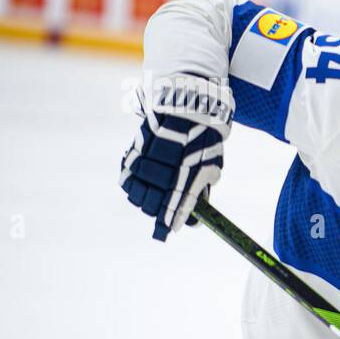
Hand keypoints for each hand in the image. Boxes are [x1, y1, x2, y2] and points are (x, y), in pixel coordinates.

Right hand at [119, 73, 233, 240]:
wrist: (187, 109)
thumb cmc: (204, 140)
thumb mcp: (212, 166)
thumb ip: (203, 189)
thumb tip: (196, 211)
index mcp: (188, 176)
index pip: (176, 207)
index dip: (172, 221)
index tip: (169, 230)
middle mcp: (165, 171)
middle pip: (153, 204)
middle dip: (158, 213)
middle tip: (163, 216)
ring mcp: (147, 161)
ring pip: (137, 193)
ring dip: (143, 201)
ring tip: (150, 202)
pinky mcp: (136, 151)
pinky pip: (127, 176)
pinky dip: (131, 185)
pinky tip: (137, 187)